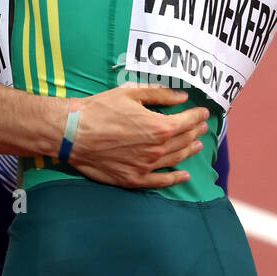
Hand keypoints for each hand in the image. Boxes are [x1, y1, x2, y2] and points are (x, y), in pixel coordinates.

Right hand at [69, 84, 209, 188]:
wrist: (73, 133)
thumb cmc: (100, 109)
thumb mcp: (131, 93)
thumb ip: (160, 95)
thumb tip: (182, 97)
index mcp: (159, 127)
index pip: (187, 121)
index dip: (197, 116)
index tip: (203, 112)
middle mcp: (157, 149)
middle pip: (184, 140)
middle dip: (195, 131)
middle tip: (202, 127)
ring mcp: (146, 167)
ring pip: (175, 159)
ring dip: (189, 151)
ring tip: (196, 145)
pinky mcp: (134, 179)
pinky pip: (160, 181)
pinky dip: (175, 179)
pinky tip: (184, 176)